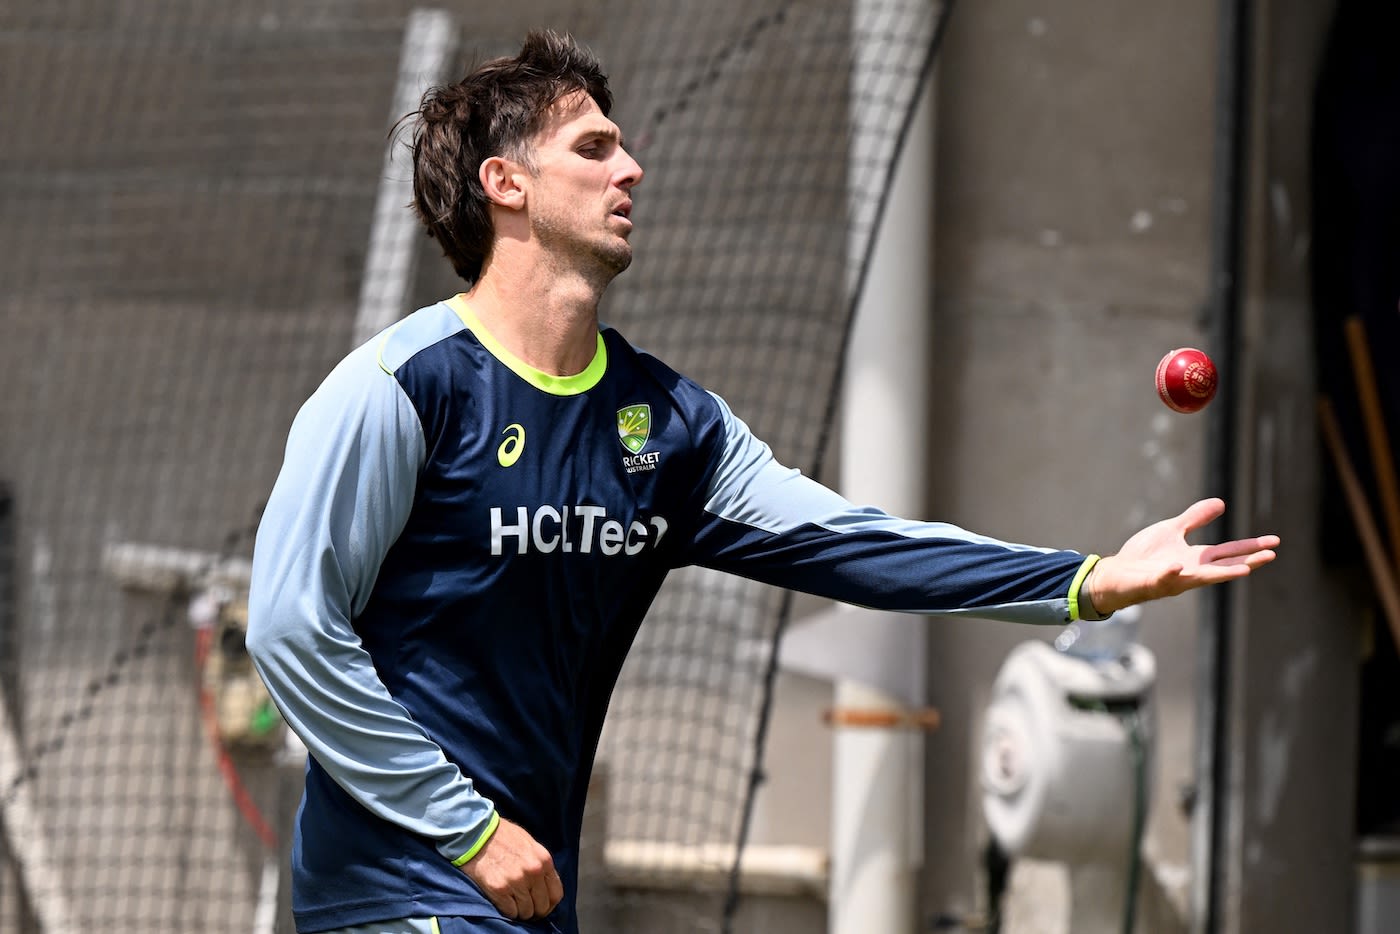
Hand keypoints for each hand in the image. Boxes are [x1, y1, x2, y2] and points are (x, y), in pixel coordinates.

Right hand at [461, 817, 563, 919]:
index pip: (556, 894)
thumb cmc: (503, 836)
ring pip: (526, 912)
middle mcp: (533, 872)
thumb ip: (539, 864)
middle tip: (526, 906)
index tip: (542, 906)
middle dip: (535, 909)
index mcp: (544, 860)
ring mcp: (516, 881)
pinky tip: (503, 901)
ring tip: (513, 902)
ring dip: (520, 911)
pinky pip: (510, 912)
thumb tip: (545, 885)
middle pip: (542, 906)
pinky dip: (507, 911)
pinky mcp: (499, 889)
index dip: (549, 904)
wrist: (477, 832)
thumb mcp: (529, 844)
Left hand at [1084, 498, 1278, 615]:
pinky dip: (1170, 574)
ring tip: (1245, 570)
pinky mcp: (1153, 583)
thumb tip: (1221, 503)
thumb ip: (1195, 519)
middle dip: (1248, 561)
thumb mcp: (1173, 531)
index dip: (1251, 547)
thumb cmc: (1145, 556)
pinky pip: (1163, 579)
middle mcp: (1191, 571)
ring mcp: (1174, 579)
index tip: (1275, 543)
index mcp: (1196, 558)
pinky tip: (1177, 566)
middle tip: (1271, 555)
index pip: (1229, 552)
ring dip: (1223, 574)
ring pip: (1201, 578)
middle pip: (1225, 566)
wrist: (1117, 573)